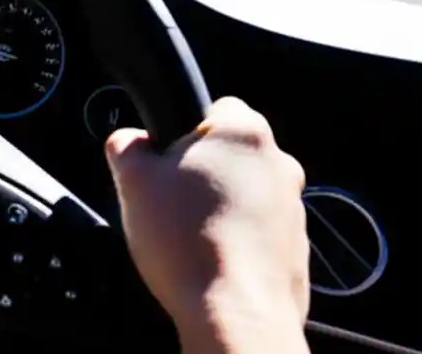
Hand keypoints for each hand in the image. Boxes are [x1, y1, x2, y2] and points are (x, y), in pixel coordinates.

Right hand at [105, 97, 308, 352]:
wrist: (235, 314)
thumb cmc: (189, 243)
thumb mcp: (133, 180)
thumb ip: (125, 145)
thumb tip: (127, 140)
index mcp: (244, 132)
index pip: (212, 106)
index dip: (180, 134)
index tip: (163, 162)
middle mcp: (279, 163)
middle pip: (228, 154)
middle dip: (199, 174)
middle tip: (167, 202)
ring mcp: (293, 207)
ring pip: (244, 194)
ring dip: (218, 209)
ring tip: (187, 238)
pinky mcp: (295, 247)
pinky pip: (258, 233)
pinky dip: (235, 242)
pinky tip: (209, 261)